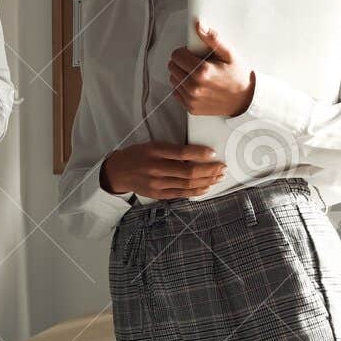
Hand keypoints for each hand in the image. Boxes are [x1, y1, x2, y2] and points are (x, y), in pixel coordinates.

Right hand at [100, 141, 225, 198]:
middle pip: (189, 171)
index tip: (213, 153)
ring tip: (218, 177)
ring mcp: (158, 183)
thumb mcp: (152, 145)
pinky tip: (206, 188)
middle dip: (210, 170)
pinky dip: (196, 192)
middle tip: (222, 167)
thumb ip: (172, 150)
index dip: (200, 154)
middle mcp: (157, 168)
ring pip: (188, 184)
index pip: (183, 153)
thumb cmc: (137, 156)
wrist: (119, 172)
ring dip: (207, 181)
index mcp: (155, 152)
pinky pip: (181, 194)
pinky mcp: (158, 194)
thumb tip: (197, 153)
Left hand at [168, 19, 254, 117]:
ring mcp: (192, 99)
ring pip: (173, 80)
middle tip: (196, 63)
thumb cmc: (238, 76)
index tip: (194, 54)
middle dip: (182, 62)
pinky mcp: (191, 107)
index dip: (184, 52)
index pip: (176, 55)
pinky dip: (183, 88)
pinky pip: (177, 93)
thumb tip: (199, 26)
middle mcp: (194, 87)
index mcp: (202, 72)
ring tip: (198, 75)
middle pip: (172, 67)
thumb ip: (212, 39)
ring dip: (181, 75)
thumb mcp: (229, 54)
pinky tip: (197, 85)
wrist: (245, 99)